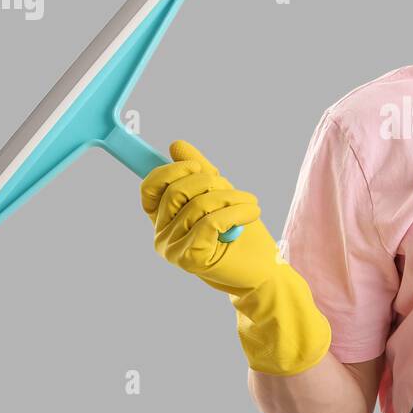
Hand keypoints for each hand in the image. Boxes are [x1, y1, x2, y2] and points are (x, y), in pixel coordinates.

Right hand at [140, 139, 277, 296]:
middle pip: (177, 191)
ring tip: (250, 205)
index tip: (199, 167)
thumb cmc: (239, 230)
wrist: (261, 267)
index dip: (173, 171)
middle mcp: (161, 234)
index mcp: (162, 216)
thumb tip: (176, 145)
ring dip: (232, 199)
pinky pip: (209, 222)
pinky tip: (251, 213)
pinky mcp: (189, 260)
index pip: (150, 186)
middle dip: (212, 183)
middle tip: (237, 193)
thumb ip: (198, 170)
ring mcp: (171, 249)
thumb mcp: (219, 193)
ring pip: (197, 206)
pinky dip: (235, 213)